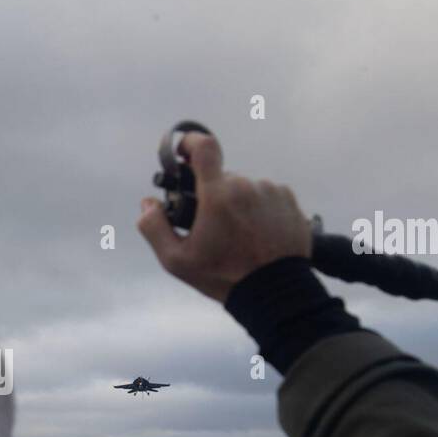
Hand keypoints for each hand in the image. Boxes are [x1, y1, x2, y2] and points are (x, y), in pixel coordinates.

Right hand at [137, 132, 312, 302]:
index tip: (183, 152)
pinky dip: (259, 211)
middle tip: (212, 225)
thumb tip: (147, 204)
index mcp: (218, 195)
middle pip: (221, 178)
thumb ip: (153, 227)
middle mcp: (247, 186)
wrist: (275, 293)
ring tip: (239, 236)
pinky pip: (267, 197)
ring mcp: (272, 192)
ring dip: (238, 204)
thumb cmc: (224, 277)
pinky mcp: (290, 202)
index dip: (190, 142)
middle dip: (213, 195)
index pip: (203, 147)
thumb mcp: (177, 260)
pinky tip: (257, 236)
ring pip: (245, 189)